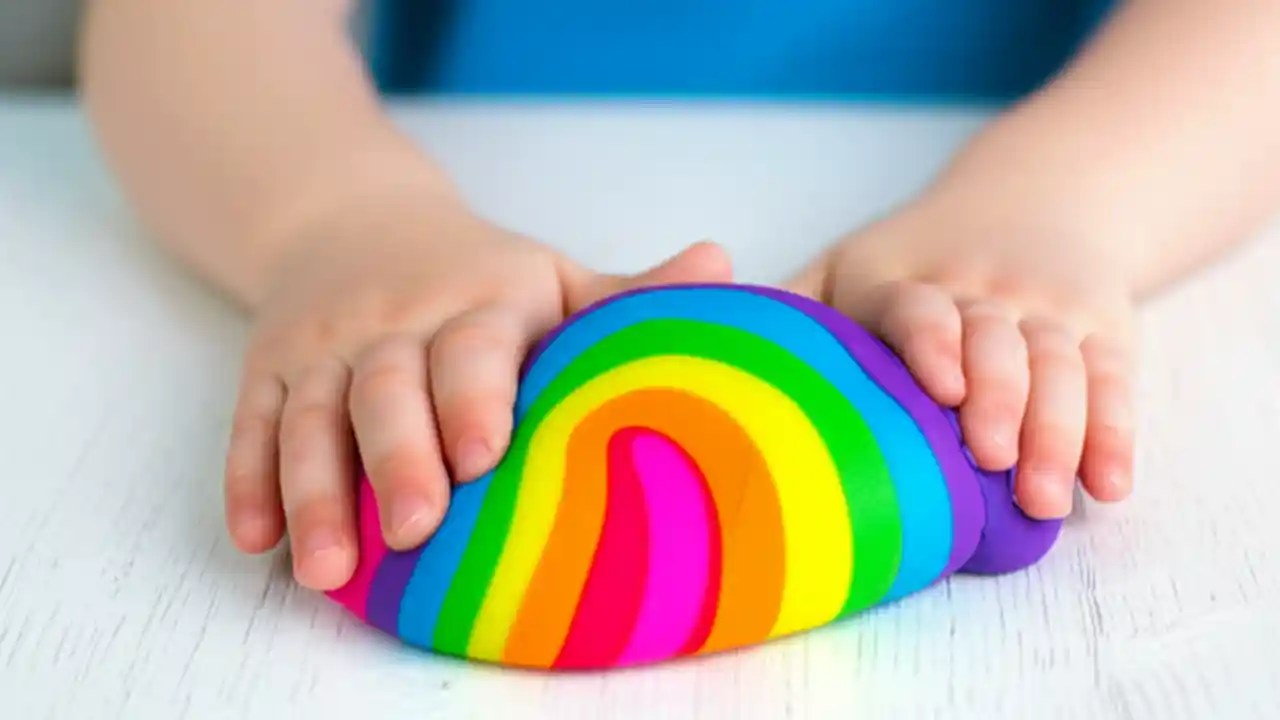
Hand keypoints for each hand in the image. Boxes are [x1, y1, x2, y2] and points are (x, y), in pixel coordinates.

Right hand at [222, 190, 731, 588]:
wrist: (348, 216)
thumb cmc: (474, 271)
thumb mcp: (549, 275)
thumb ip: (628, 294)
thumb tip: (724, 267)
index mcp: (477, 299)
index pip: (471, 345)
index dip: (475, 397)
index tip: (487, 457)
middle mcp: (393, 321)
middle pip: (385, 388)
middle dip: (396, 458)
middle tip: (416, 528)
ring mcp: (323, 345)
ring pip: (309, 416)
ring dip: (313, 491)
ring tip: (324, 569)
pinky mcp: (268, 368)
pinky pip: (250, 423)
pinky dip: (248, 482)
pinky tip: (256, 539)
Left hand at [788, 188, 1135, 518]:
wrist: (1037, 199)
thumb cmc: (916, 258)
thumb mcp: (849, 264)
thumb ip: (792, 308)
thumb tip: (703, 360)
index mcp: (906, 279)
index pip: (920, 306)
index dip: (931, 342)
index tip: (938, 390)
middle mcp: (983, 290)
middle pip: (1000, 341)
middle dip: (1000, 399)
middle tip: (989, 461)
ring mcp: (1048, 310)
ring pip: (1061, 366)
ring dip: (1059, 433)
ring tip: (1044, 499)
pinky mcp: (1102, 330)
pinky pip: (1114, 379)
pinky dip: (1115, 433)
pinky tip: (1109, 485)